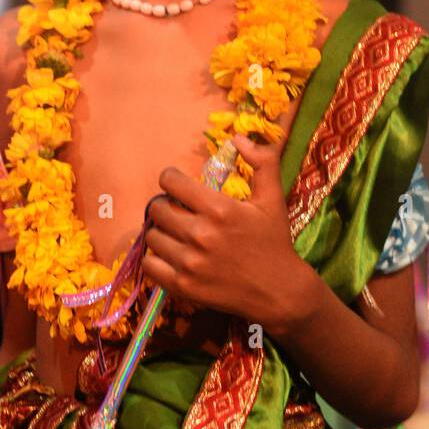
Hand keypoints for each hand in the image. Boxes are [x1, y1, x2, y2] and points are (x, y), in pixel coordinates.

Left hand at [142, 133, 312, 338]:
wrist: (278, 291)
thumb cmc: (274, 241)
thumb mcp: (273, 197)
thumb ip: (262, 161)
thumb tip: (238, 137)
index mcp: (220, 209)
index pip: (171, 182)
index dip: (171, 179)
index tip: (178, 186)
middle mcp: (201, 234)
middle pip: (157, 208)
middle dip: (165, 205)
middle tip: (178, 210)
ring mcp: (190, 263)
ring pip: (152, 236)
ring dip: (161, 231)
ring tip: (176, 233)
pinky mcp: (183, 286)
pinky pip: (149, 266)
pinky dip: (156, 258)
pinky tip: (171, 254)